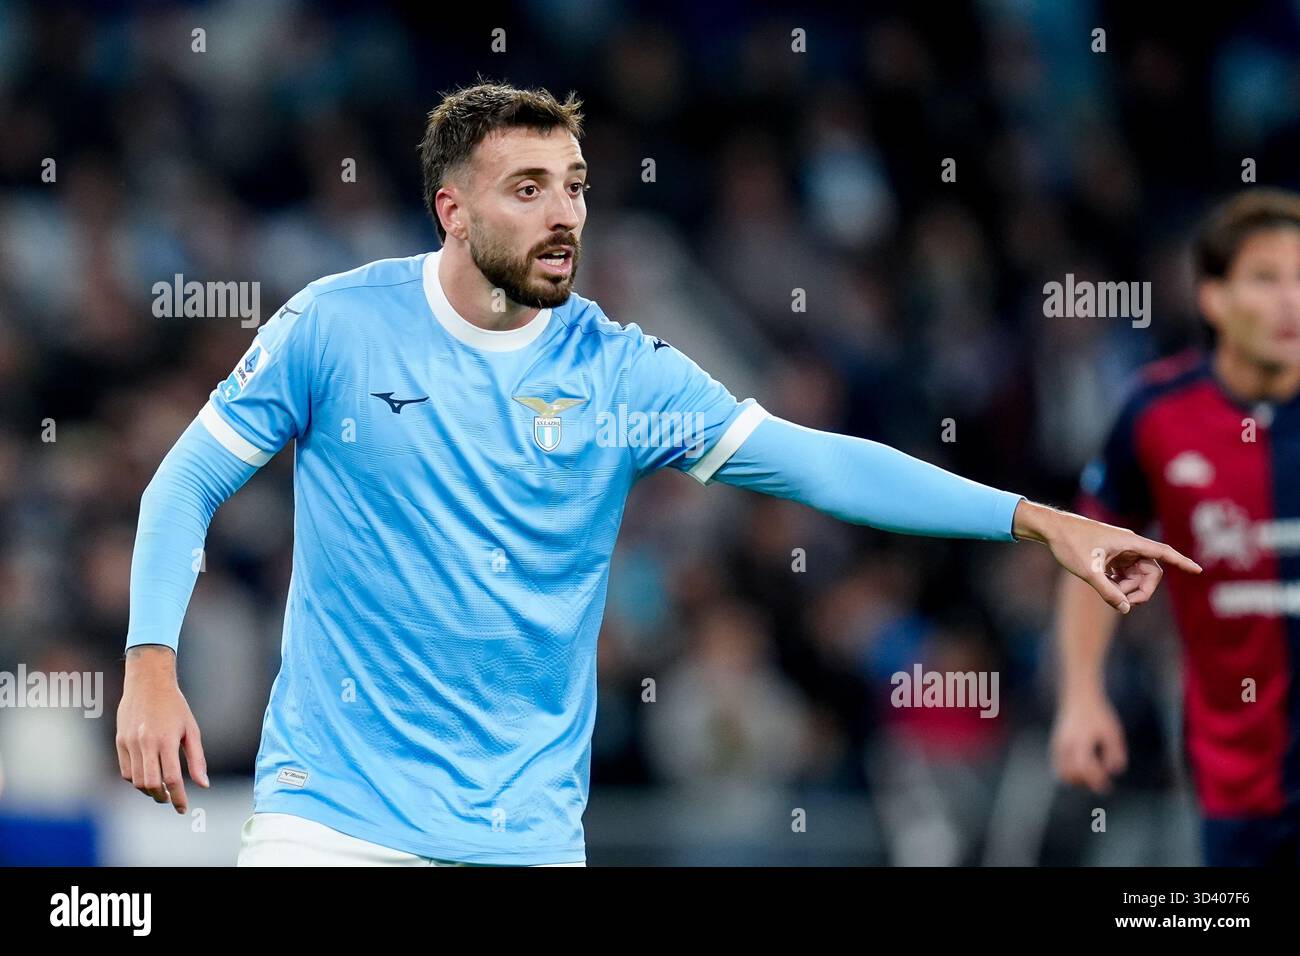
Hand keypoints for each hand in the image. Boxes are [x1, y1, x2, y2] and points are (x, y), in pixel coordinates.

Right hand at [116, 645, 209, 813]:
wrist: (148, 683)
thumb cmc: (175, 706)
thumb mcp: (191, 730)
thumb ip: (197, 759)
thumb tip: (203, 784)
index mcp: (166, 740)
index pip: (171, 778)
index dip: (178, 797)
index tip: (183, 808)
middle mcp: (145, 743)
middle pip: (151, 784)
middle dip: (162, 797)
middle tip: (171, 799)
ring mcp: (130, 743)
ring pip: (136, 781)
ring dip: (149, 790)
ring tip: (160, 790)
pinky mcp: (120, 742)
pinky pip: (125, 771)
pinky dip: (136, 780)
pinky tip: (147, 776)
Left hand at [1012, 500, 1201, 612]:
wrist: (1051, 529)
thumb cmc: (1069, 544)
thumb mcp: (1088, 571)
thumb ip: (1108, 591)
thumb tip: (1125, 609)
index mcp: (1130, 543)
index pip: (1163, 553)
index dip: (1181, 563)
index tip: (1198, 570)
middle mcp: (1129, 545)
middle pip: (1151, 571)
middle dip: (1141, 589)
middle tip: (1122, 601)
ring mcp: (1120, 550)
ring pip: (1137, 574)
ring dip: (1128, 587)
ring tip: (1108, 592)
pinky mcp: (1111, 554)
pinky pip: (1124, 572)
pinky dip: (1119, 583)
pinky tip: (1104, 586)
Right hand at [1051, 692, 1127, 793]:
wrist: (1078, 698)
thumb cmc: (1098, 715)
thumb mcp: (1113, 731)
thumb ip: (1116, 752)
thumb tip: (1113, 771)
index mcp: (1080, 740)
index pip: (1083, 766)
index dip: (1095, 778)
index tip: (1108, 783)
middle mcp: (1065, 745)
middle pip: (1069, 774)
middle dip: (1086, 782)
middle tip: (1101, 780)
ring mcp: (1058, 746)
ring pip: (1061, 773)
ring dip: (1077, 780)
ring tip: (1092, 775)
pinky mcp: (1055, 747)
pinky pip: (1058, 768)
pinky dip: (1070, 774)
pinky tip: (1085, 769)